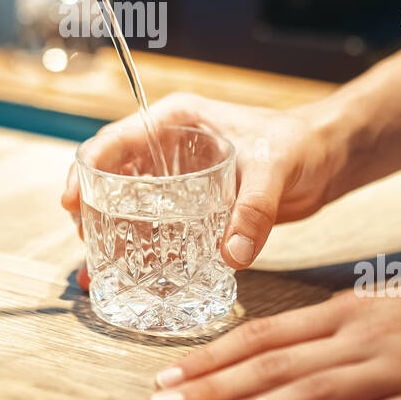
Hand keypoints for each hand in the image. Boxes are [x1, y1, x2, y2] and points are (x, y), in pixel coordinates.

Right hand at [61, 92, 342, 276]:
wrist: (328, 159)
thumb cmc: (301, 143)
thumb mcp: (274, 169)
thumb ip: (254, 209)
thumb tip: (233, 254)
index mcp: (176, 123)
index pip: (116, 141)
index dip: (86, 169)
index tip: (72, 201)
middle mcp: (170, 150)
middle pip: (113, 178)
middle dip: (91, 211)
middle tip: (84, 246)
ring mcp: (180, 180)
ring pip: (130, 206)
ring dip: (111, 236)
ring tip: (96, 272)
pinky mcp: (194, 207)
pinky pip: (158, 228)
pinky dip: (142, 250)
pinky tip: (132, 277)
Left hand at [144, 281, 400, 399]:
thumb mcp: (379, 307)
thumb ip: (328, 330)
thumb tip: (270, 353)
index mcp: (345, 310)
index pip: (263, 333)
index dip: (211, 356)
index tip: (168, 376)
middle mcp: (359, 335)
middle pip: (272, 363)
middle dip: (211, 387)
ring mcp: (391, 367)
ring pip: (308, 392)